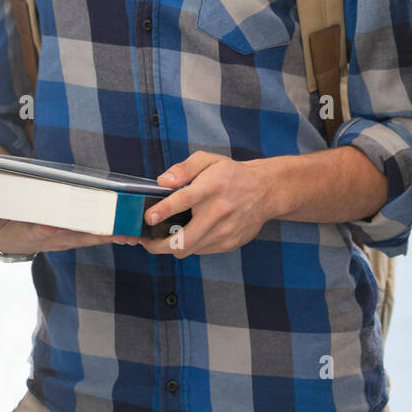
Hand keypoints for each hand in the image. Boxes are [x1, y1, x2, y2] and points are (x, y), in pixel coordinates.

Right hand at [0, 214, 138, 255]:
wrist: (7, 232)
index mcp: (24, 232)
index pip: (35, 230)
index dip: (44, 228)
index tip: (53, 224)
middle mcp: (47, 237)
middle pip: (70, 234)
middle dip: (91, 232)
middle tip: (110, 228)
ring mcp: (65, 237)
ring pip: (89, 236)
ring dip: (109, 234)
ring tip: (129, 231)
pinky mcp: (77, 234)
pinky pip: (97, 234)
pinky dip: (114, 233)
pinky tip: (133, 232)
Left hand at [138, 151, 285, 257]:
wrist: (265, 191)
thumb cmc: (231, 175)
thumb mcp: (209, 160)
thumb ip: (183, 168)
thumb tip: (163, 181)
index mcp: (212, 187)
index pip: (184, 200)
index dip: (163, 210)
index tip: (149, 217)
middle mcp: (219, 211)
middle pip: (182, 240)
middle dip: (157, 245)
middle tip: (146, 240)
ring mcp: (226, 231)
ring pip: (188, 250)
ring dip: (172, 246)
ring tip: (165, 237)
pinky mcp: (230, 243)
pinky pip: (201, 251)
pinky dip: (191, 245)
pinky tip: (191, 233)